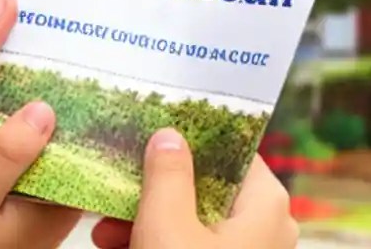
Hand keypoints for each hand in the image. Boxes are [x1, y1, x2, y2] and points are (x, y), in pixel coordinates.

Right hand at [89, 131, 297, 248]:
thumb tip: (170, 135)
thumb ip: (168, 176)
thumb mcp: (168, 227)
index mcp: (265, 202)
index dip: (193, 139)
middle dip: (157, 189)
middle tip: (116, 188)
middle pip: (209, 188)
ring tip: (104, 229)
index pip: (234, 151)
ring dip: (149, 221)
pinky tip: (116, 246)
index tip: (153, 133)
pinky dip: (159, 245)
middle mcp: (267, 227)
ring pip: (196, 223)